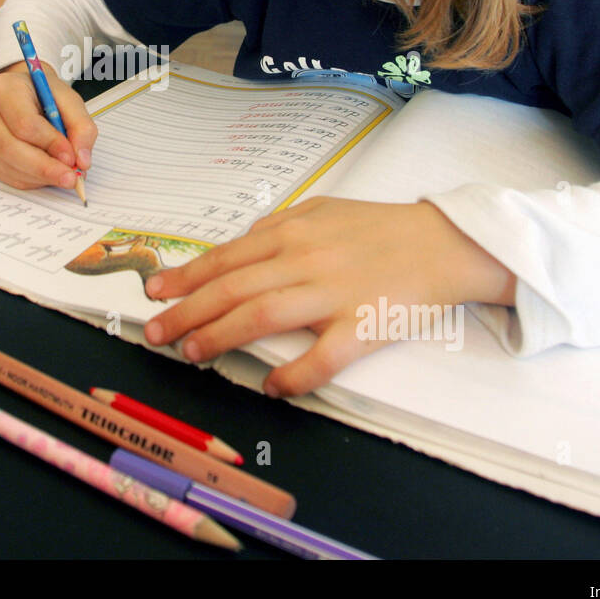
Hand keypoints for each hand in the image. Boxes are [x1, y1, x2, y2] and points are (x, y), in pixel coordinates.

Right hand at [0, 61, 97, 190]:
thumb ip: (81, 127)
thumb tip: (81, 160)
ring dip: (39, 177)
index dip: (50, 144)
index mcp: (3, 89)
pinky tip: (46, 174)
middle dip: (44, 168)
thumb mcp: (69, 99)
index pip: (24, 123)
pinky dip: (31, 180)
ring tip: (62, 175)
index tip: (71, 157)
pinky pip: (6, 175)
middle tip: (70, 178)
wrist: (23, 92)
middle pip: (10, 148)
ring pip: (8, 166)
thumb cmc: (44, 94)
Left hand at [142, 197, 515, 395]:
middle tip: (155, 332)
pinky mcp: (362, 326)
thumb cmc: (380, 228)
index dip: (185, 277)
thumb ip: (277, 227)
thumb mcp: (322, 210)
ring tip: (191, 353)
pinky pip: (322, 357)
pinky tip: (272, 387)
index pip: (226, 258)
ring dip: (220, 335)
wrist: (444, 243)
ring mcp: (333, 294)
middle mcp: (305, 260)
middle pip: (232, 288)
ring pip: (262, 315)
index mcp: (292, 232)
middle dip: (186, 310)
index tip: (155, 293)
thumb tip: (238, 247)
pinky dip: (294, 375)